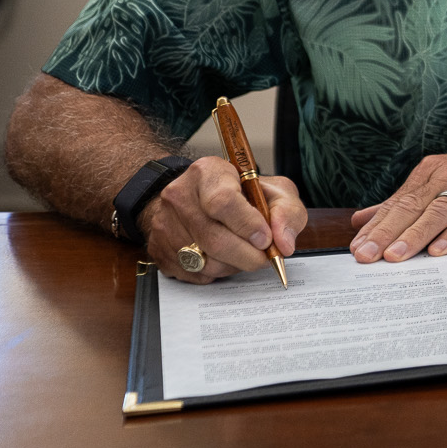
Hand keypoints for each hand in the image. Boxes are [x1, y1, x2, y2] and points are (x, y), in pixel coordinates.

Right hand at [142, 158, 305, 284]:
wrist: (198, 198)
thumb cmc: (241, 194)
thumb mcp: (274, 191)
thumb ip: (287, 212)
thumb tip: (284, 243)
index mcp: (208, 173)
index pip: (222, 202)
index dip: (248, 225)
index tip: (266, 240)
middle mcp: (179, 196)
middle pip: (214, 239)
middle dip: (247, 256)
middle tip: (265, 257)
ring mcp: (164, 224)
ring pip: (204, 262)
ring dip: (233, 265)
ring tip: (244, 253)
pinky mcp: (158, 250)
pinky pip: (193, 274)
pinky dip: (217, 273)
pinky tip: (225, 258)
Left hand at [349, 139, 446, 263]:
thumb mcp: (440, 182)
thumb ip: (402, 202)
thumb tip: (361, 219)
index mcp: (430, 173)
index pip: (396, 203)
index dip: (376, 227)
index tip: (356, 248)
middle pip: (412, 207)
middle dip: (386, 233)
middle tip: (366, 255)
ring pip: (438, 212)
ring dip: (415, 235)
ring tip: (396, 256)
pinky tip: (440, 250)